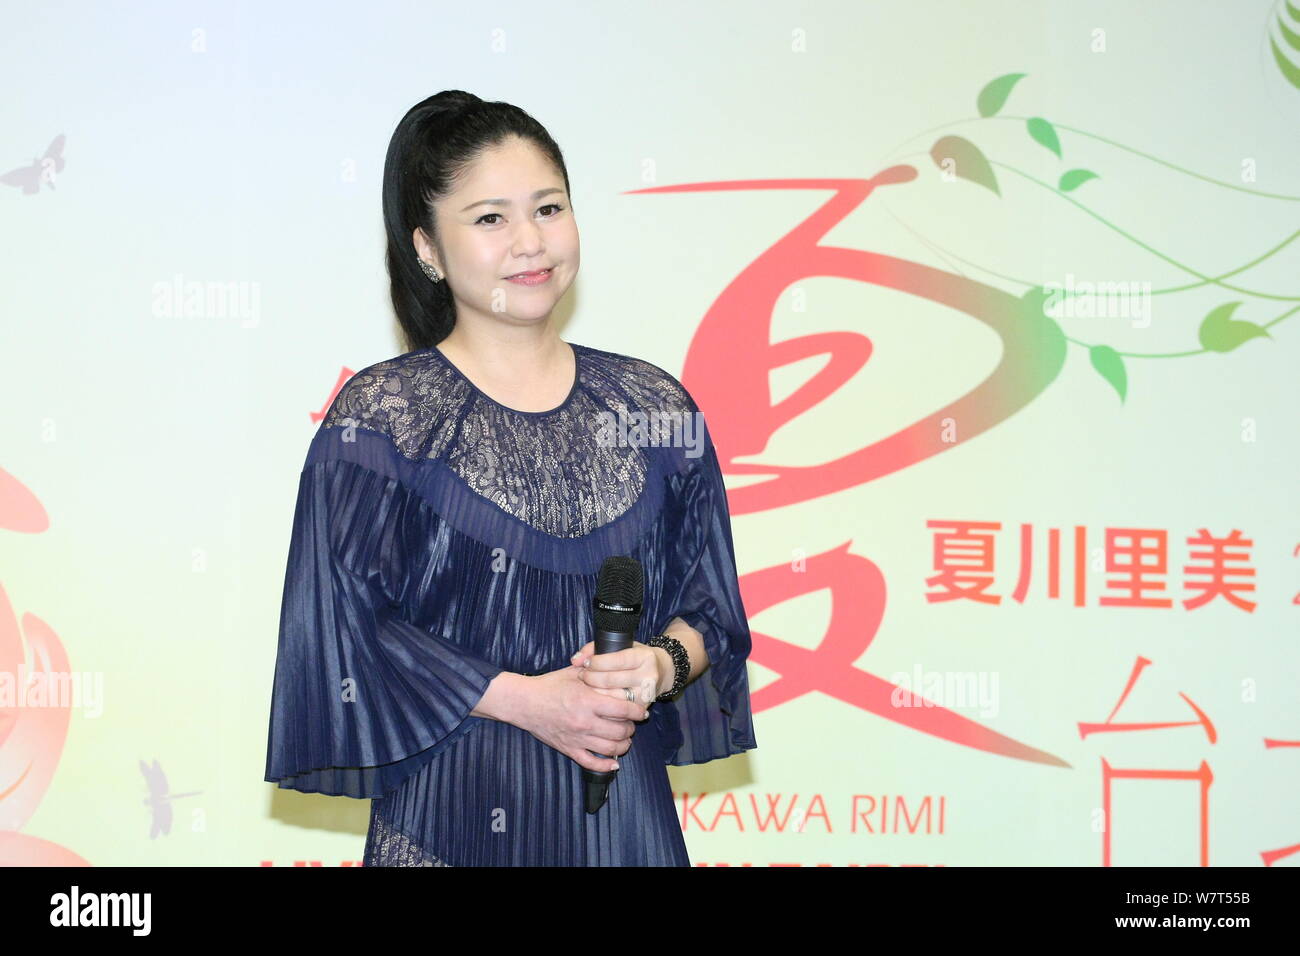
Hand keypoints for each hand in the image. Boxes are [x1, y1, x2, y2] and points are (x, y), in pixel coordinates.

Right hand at [512, 663, 647, 772]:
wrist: (524, 703)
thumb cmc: (549, 686)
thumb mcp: (573, 673)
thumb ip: (595, 671)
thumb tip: (615, 666)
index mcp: (588, 701)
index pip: (623, 710)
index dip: (637, 711)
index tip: (642, 711)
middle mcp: (585, 722)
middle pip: (621, 731)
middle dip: (631, 728)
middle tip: (632, 724)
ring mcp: (577, 738)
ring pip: (610, 749)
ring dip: (623, 745)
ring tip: (625, 739)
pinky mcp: (569, 749)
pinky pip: (591, 763)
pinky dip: (606, 765)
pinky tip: (613, 762)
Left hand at [570, 641, 666, 705]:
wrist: (661, 672)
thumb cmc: (635, 657)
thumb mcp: (622, 646)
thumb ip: (595, 649)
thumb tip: (575, 660)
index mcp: (644, 657)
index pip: (617, 660)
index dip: (597, 662)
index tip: (586, 663)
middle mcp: (648, 676)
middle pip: (611, 680)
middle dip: (591, 678)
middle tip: (582, 676)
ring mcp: (646, 694)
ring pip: (612, 697)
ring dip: (594, 692)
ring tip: (587, 687)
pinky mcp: (642, 708)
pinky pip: (617, 710)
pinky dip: (604, 704)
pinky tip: (596, 700)